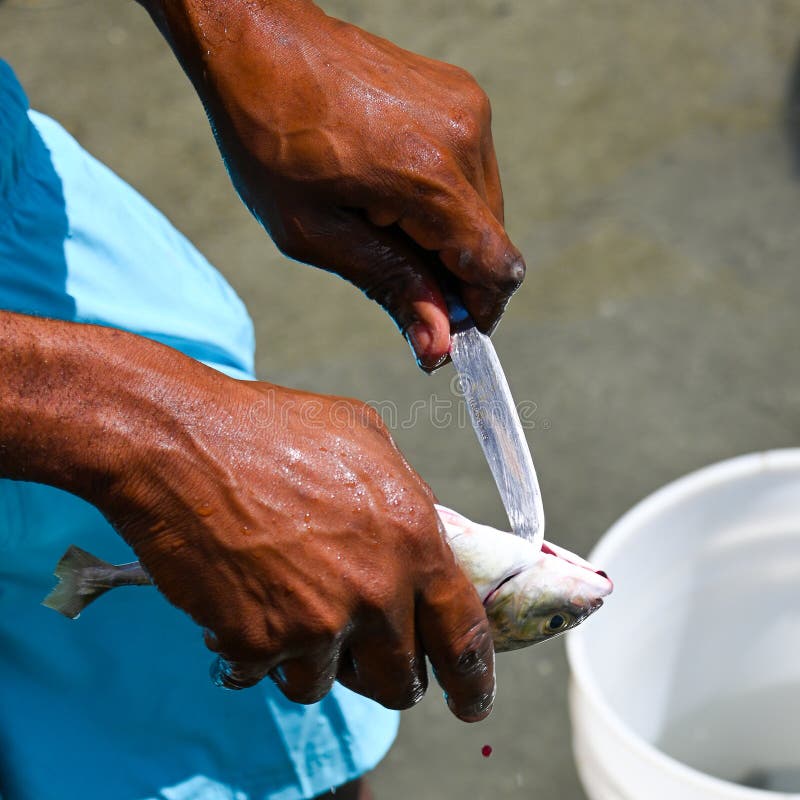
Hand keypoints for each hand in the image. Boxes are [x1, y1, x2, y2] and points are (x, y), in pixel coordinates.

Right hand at [98, 363, 493, 719]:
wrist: (183, 443)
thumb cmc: (272, 428)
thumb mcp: (366, 438)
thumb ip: (406, 495)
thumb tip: (421, 531)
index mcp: (414, 538)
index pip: (463, 634)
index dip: (473, 679)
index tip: (470, 702)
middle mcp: (376, 590)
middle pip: (401, 680)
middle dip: (384, 674)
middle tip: (362, 656)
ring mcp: (316, 623)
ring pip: (326, 683)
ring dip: (310, 657)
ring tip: (283, 604)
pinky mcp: (257, 644)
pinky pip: (265, 673)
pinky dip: (252, 648)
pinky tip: (239, 600)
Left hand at [145, 0, 524, 369]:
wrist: (259, 44)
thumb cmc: (270, 141)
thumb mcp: (314, 232)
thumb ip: (389, 286)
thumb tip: (437, 345)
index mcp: (427, 176)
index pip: (496, 266)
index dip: (479, 310)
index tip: (449, 329)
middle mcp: (463, 137)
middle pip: (492, 241)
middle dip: (456, 275)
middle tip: (400, 277)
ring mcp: (467, 109)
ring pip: (484, 208)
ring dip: (448, 234)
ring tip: (383, 220)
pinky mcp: (461, 95)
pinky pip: (472, 170)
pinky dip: (444, 196)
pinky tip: (393, 188)